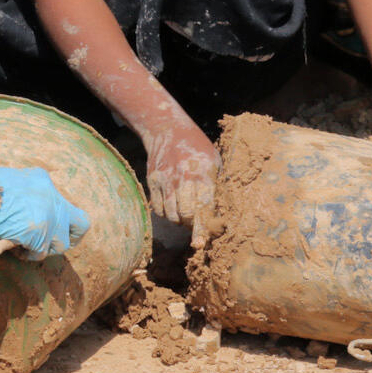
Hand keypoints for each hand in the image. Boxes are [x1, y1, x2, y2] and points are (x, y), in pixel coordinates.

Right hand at [0, 167, 89, 258]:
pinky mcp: (37, 231)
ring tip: (26, 248)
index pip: (59, 199)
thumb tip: (20, 207)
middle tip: (54, 243)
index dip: (53, 215)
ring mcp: (47, 214)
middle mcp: (50, 194)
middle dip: (72, 235)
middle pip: (80, 222)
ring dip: (44, 248)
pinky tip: (16, 250)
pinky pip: (40, 252)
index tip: (41, 222)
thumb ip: (20, 191)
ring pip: (61, 243)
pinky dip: (29, 254)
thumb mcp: (3, 180)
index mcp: (40, 178)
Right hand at [144, 115, 218, 246]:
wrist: (167, 130)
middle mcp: (183, 177)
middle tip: (195, 220)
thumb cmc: (197, 148)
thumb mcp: (214, 161)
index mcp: (203, 173)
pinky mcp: (153, 181)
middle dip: (191, 224)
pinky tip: (173, 204)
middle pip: (185, 215)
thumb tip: (218, 214)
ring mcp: (166, 180)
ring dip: (179, 220)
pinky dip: (167, 213)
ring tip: (184, 211)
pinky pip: (159, 209)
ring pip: (171, 215)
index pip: (204, 207)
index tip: (201, 242)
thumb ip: (217, 185)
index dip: (203, 227)